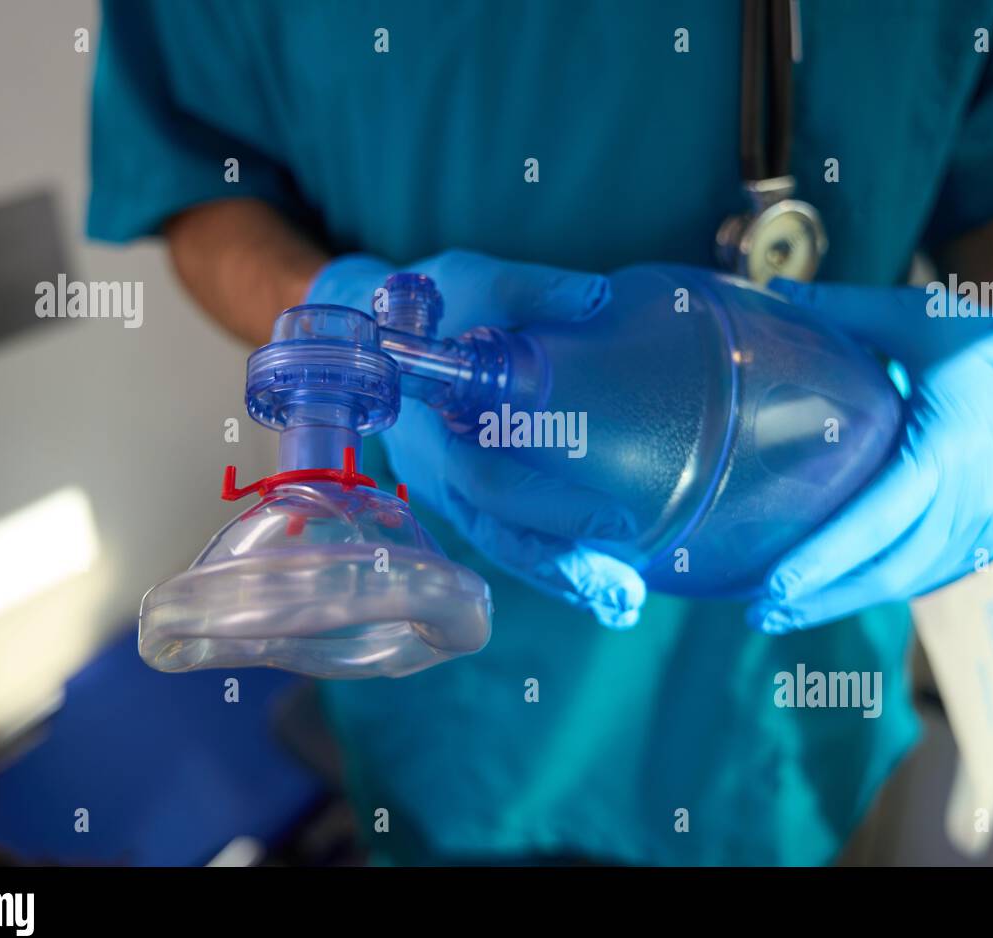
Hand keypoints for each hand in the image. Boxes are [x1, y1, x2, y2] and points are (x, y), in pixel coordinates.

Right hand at [305, 250, 644, 628]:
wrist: (370, 327)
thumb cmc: (420, 304)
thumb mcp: (467, 279)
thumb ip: (527, 287)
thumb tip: (600, 296)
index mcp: (435, 428)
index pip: (491, 482)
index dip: (550, 505)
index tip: (616, 521)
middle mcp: (439, 472)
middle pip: (499, 535)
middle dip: (561, 570)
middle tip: (623, 598)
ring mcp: (449, 489)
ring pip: (501, 544)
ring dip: (560, 578)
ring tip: (621, 604)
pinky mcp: (465, 491)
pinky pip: (505, 533)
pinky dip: (548, 559)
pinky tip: (599, 579)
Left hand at [747, 279, 992, 633]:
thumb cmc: (981, 341)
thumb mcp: (914, 317)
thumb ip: (842, 310)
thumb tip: (771, 294)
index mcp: (952, 443)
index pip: (883, 516)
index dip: (829, 558)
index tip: (778, 587)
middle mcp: (974, 494)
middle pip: (891, 567)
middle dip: (824, 597)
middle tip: (761, 613)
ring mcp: (986, 523)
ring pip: (910, 579)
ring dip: (847, 600)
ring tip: (783, 612)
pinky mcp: (988, 537)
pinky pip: (930, 573)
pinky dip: (882, 587)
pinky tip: (835, 595)